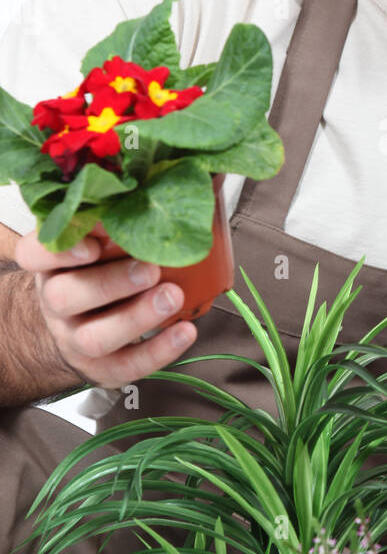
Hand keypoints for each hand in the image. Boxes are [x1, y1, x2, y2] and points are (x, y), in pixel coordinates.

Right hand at [15, 225, 197, 389]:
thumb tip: (170, 185)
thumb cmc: (98, 271)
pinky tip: (184, 331)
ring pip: (93, 337)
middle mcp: (57, 301)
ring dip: (136, 317)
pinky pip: (125, 366)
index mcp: (53, 263)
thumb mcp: (100, 240)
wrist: (84, 323)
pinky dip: (158, 351)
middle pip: (64, 297)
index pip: (34, 255)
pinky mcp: (101, 367)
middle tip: (149, 269)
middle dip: (109, 282)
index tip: (91, 245)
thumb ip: (119, 217)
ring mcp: (75, 338)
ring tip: (172, 296)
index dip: (58, 251)